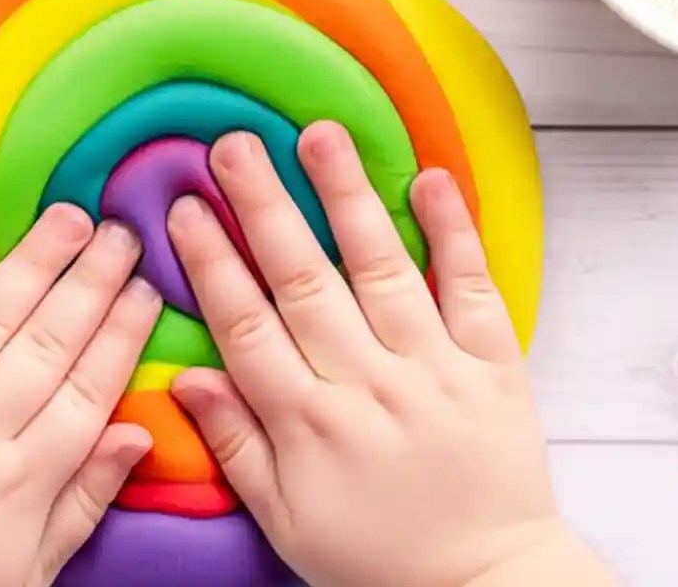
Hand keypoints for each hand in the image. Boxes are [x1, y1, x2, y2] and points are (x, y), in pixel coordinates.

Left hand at [0, 206, 161, 586]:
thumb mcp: (32, 568)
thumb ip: (87, 497)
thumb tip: (139, 433)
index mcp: (24, 480)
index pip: (88, 389)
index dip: (122, 333)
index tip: (147, 289)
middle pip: (48, 343)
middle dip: (92, 282)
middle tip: (122, 233)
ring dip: (34, 263)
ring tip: (69, 218)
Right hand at [166, 124, 614, 586]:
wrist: (484, 583)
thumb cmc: (377, 557)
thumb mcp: (287, 521)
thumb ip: (237, 445)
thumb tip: (185, 377)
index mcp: (309, 422)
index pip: (247, 325)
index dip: (212, 262)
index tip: (185, 208)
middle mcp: (367, 383)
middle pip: (304, 280)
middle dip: (264, 207)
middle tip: (234, 145)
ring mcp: (434, 367)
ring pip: (382, 268)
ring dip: (347, 198)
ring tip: (319, 135)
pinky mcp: (492, 364)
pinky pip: (471, 288)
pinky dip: (454, 232)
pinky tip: (430, 179)